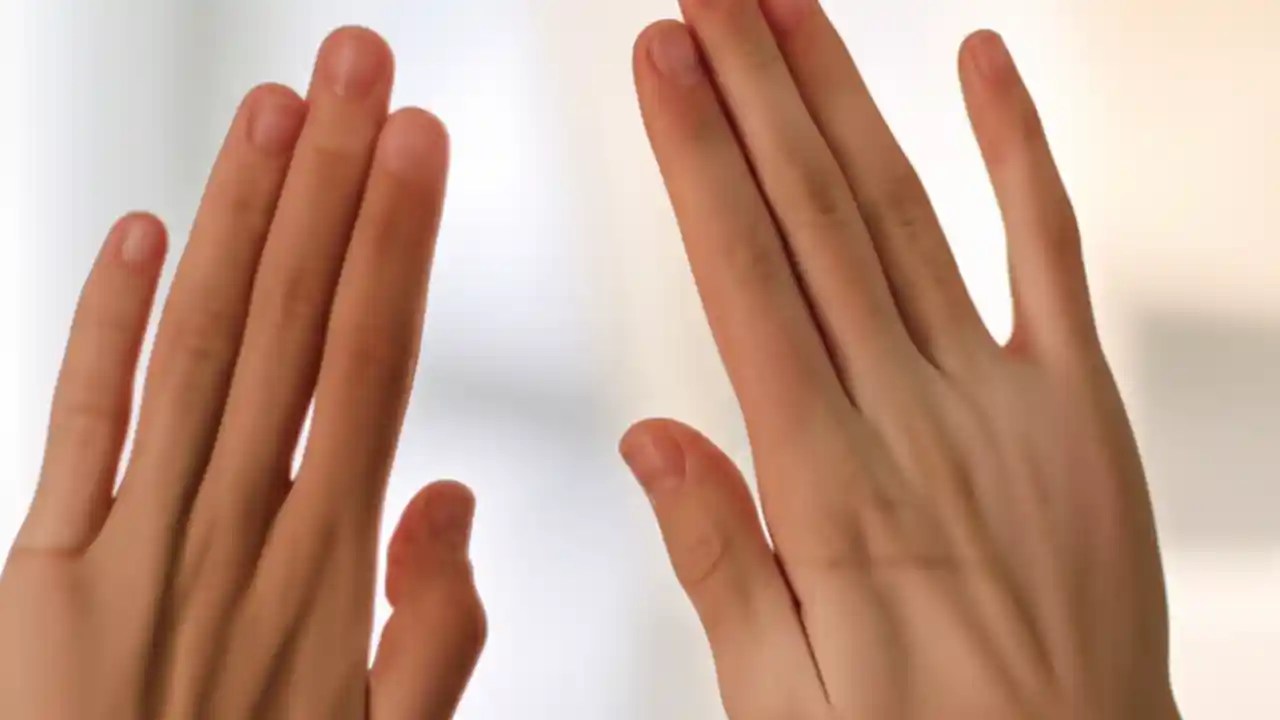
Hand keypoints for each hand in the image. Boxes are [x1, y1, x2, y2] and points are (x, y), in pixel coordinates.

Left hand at [0, 27, 482, 718]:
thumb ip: (436, 623)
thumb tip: (452, 488)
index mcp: (333, 569)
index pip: (377, 363)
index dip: (398, 241)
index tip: (419, 141)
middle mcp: (241, 530)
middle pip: (297, 323)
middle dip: (332, 181)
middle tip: (358, 63)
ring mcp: (136, 543)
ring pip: (200, 347)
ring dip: (239, 218)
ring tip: (277, 109)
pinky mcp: (42, 574)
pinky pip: (79, 427)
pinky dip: (106, 326)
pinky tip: (140, 233)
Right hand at [622, 2, 1178, 717]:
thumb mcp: (778, 698)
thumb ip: (715, 558)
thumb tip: (649, 433)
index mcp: (826, 486)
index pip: (744, 283)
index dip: (697, 160)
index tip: (658, 60)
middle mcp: (913, 418)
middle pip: (817, 218)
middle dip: (753, 88)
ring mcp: (1007, 401)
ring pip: (907, 216)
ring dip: (844, 98)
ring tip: (785, 6)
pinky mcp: (1080, 407)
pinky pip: (1049, 256)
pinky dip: (1018, 154)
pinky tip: (983, 63)